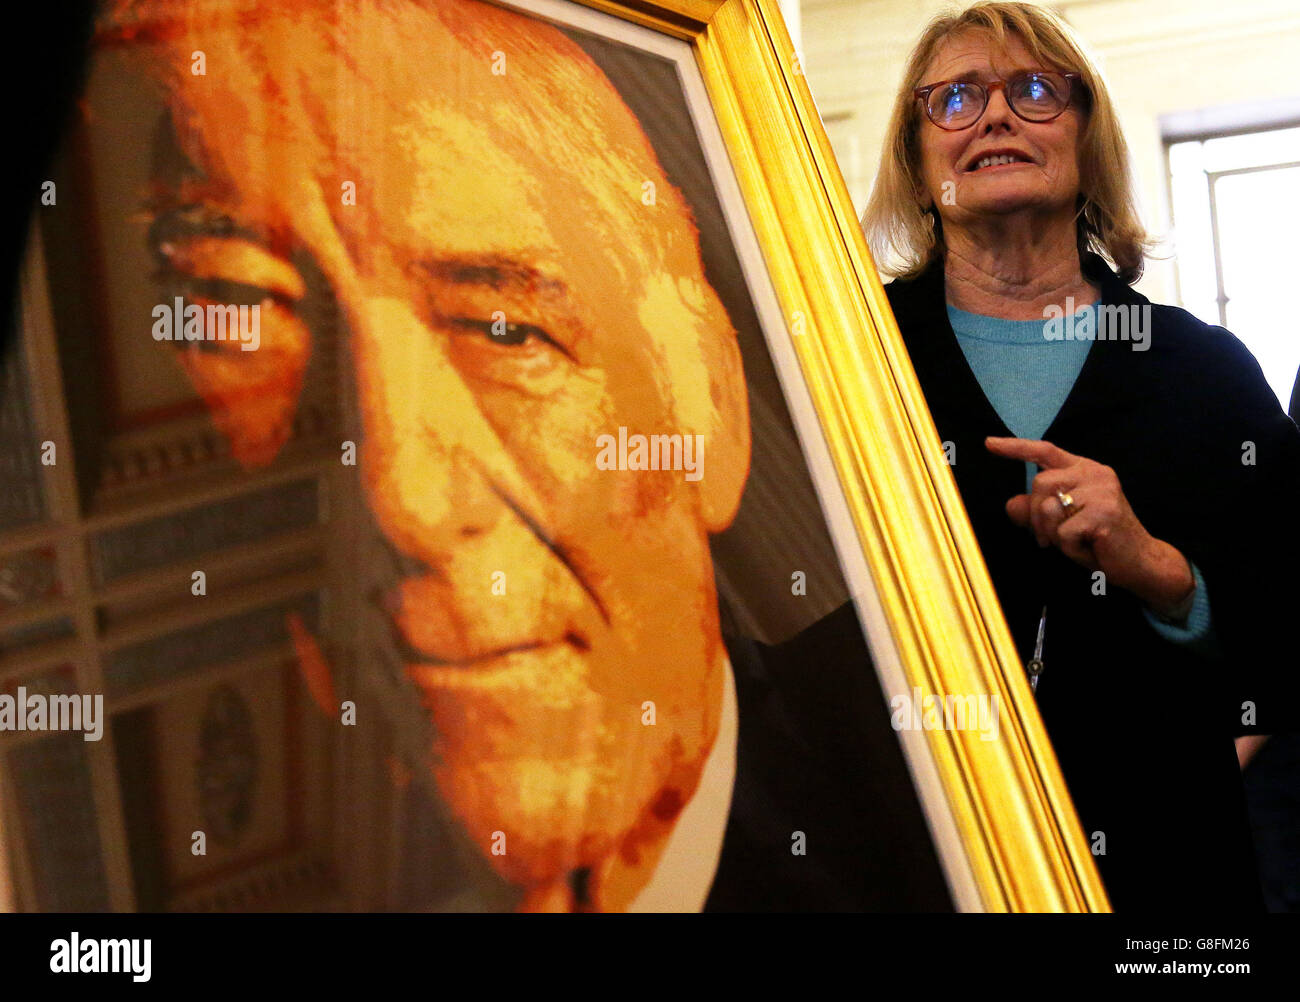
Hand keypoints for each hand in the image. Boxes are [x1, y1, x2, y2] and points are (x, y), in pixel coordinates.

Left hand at [984, 436, 1195, 618]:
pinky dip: (1068, 548)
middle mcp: (1095, 474)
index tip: (989, 444)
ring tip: (1075, 542)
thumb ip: (1036, 512)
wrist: (1141, 563)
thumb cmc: (1099, 541)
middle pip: (1040, 484)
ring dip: (1052, 534)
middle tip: (1049, 539)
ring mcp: (1102, 491)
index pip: (1045, 451)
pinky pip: (1063, 532)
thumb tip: (1010, 504)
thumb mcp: (1062, 524)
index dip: (1015, 448)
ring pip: (1048, 507)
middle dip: (1035, 516)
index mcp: (1084, 471)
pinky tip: (1089, 548)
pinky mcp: (1104, 512)